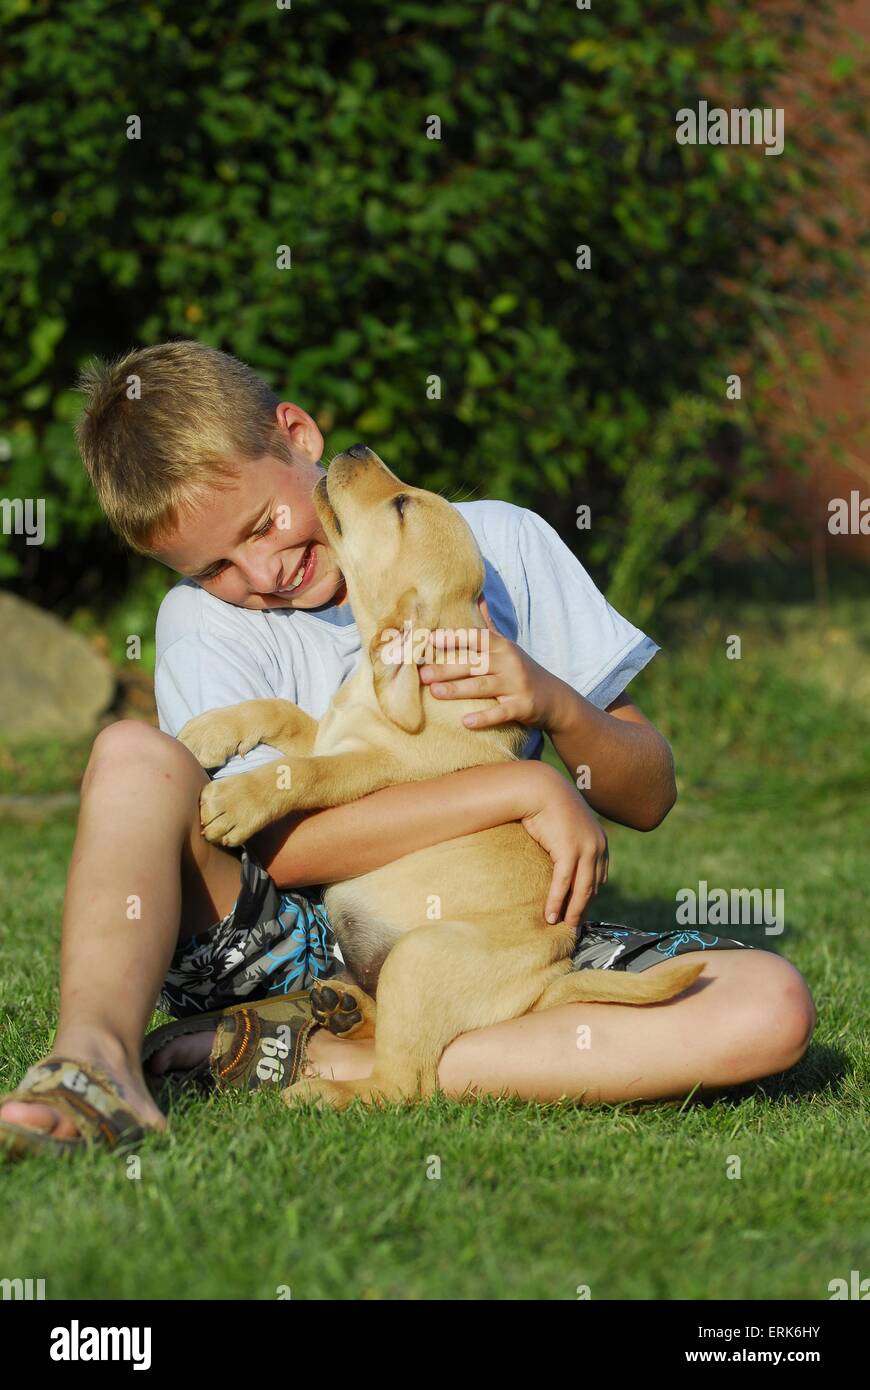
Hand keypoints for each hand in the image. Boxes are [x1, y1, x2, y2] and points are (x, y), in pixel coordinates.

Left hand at [419, 597, 565, 730]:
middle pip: (474, 663)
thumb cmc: (521, 670)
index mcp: (501, 646)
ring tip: (435, 693)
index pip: (476, 637)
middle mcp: (508, 662)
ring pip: (483, 686)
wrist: (554, 698)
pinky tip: (466, 722)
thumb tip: (478, 596)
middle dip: (447, 668)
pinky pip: (501, 712)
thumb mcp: (506, 646)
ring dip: (458, 690)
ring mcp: (516, 684)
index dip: (454, 637)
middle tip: (422, 674)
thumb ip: (488, 625)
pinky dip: (484, 717)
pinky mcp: (523, 706)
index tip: (430, 639)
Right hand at [517, 764, 608, 928]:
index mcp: (600, 842)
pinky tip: (550, 916)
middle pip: (593, 887)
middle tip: (574, 927)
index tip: (579, 911)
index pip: (598, 877)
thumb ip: (570, 841)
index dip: (589, 896)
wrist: (540, 788)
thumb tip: (561, 855)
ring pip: (582, 889)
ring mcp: (586, 849)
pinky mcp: (570, 851)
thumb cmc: (548, 805)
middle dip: (583, 909)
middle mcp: (598, 847)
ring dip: (572, 911)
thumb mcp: (566, 825)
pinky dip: (556, 901)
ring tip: (564, 927)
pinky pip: (563, 883)